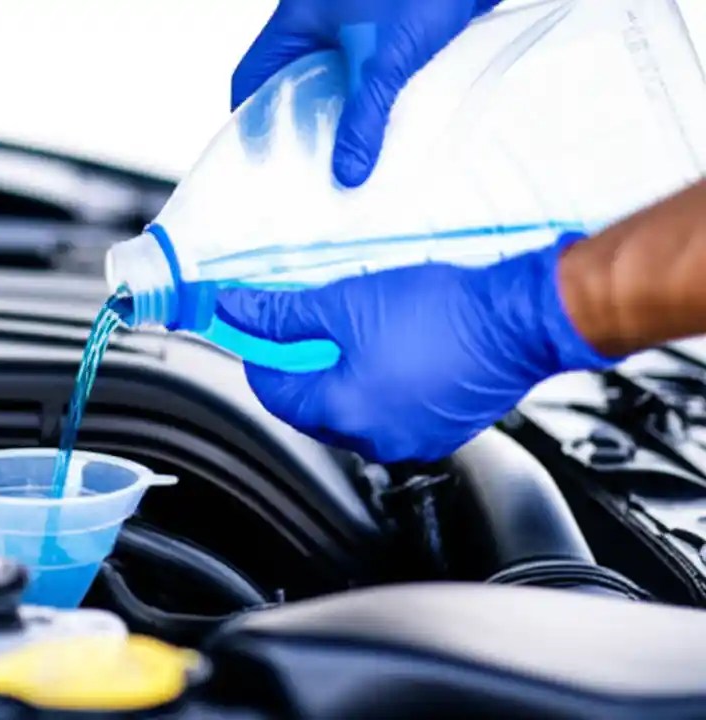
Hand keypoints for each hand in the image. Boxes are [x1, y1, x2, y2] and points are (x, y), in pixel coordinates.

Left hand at [215, 234, 615, 462]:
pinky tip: (392, 351)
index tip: (258, 329)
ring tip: (354, 333)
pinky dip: (379, 386)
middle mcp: (374, 438)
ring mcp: (411, 440)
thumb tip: (239, 311)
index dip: (261, 357)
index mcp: (343, 412)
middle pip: (312, 407)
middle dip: (302, 367)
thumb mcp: (346, 301)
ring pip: (353, 411)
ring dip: (341, 376)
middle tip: (305, 326)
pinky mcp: (441, 431)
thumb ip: (285, 313)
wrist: (518, 321)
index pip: (275, 394)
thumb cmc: (443, 313)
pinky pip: (392, 414)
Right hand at [231, 0, 502, 186]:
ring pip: (339, 87)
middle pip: (295, 88)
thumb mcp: (381, 59)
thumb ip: (364, 117)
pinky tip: (388, 137)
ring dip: (345, 120)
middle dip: (302, 129)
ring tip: (348, 164)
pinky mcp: (395, 36)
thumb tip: (349, 172)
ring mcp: (359, 30)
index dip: (249, 119)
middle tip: (307, 173)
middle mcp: (322, 25)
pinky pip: (376, 82)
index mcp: (297, 21)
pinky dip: (379, 107)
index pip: (253, 77)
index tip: (259, 160)